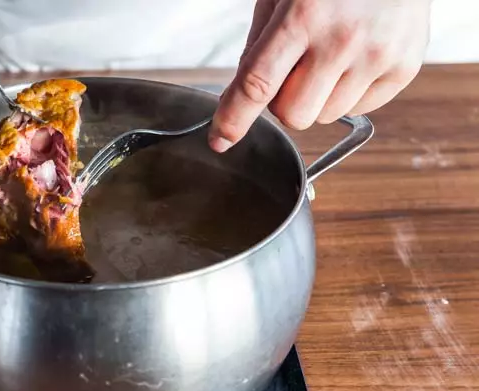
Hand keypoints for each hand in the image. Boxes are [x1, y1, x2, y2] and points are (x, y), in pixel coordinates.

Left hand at [209, 0, 430, 152]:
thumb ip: (257, 44)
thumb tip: (237, 98)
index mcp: (303, 16)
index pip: (257, 85)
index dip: (234, 119)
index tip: (220, 140)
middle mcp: (342, 39)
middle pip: (293, 115)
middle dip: (282, 103)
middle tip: (292, 72)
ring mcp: (377, 55)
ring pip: (325, 117)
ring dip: (316, 99)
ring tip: (329, 58)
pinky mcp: (404, 67)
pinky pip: (359, 110)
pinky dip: (347, 95)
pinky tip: (353, 60)